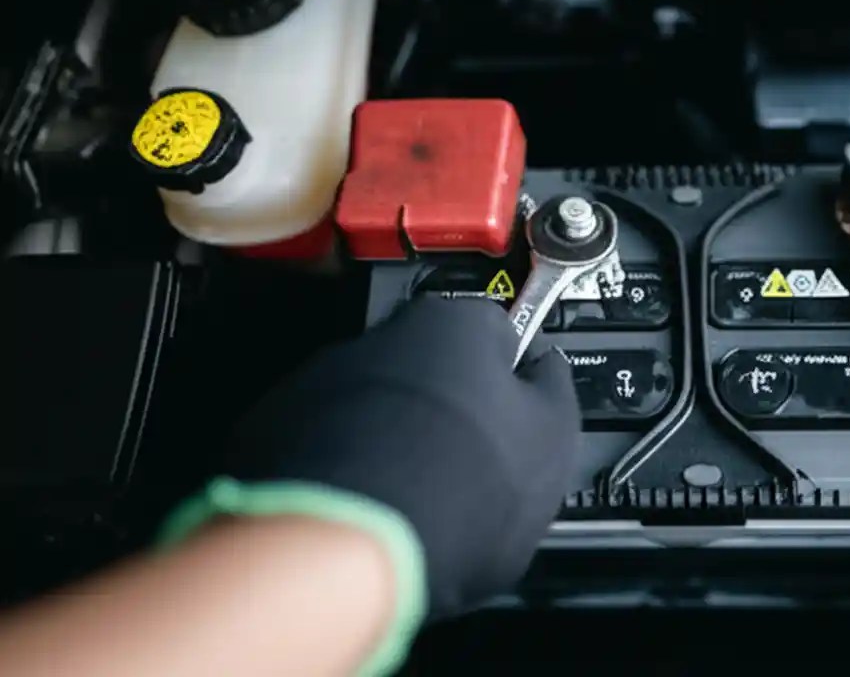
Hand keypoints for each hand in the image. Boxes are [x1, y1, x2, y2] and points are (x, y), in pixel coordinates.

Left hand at [220, 295, 581, 619]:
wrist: (345, 551)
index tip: (517, 412)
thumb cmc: (458, 490)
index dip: (512, 377)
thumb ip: (554, 388)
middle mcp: (378, 337)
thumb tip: (546, 371)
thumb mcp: (553, 438)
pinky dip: (346, 470)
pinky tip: (371, 512)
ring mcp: (315, 384)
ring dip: (394, 440)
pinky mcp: (270, 433)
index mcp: (453, 324)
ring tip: (418, 501)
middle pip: (430, 366)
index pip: (498, 329)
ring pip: (374, 407)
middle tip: (472, 467)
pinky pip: (324, 445)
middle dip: (450, 409)